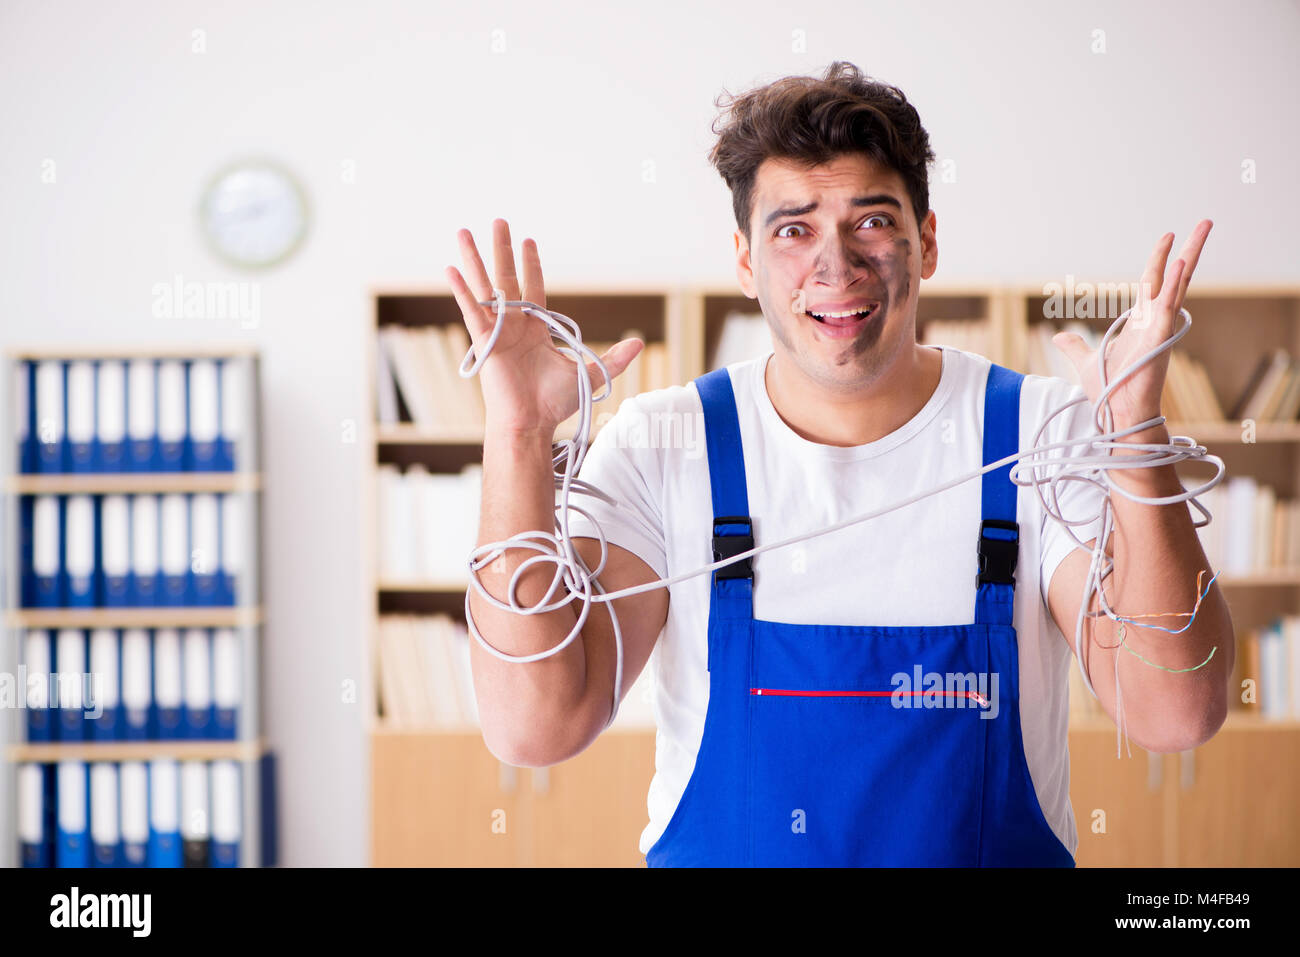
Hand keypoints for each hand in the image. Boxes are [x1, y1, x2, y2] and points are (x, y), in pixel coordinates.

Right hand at [445, 219, 643, 435]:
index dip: (531, 263)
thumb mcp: (590, 374)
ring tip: (463, 232)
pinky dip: (462, 290)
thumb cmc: (555, 403)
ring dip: (474, 259)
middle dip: (502, 249)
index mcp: (535, 329)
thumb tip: (638, 342)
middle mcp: (514, 324)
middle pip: (506, 277)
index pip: (533, 287)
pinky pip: (471, 311)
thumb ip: (613, 358)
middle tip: (500, 221)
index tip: (529, 241)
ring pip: (485, 287)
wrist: (532, 423)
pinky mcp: (484, 342)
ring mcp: (497, 331)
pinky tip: (450, 269)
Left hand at [1052, 219, 1212, 431]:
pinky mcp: (1158, 338)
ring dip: (1191, 255)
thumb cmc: (1109, 391)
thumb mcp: (1086, 362)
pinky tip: (1180, 262)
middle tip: (1203, 221)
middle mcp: (1154, 321)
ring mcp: (1160, 328)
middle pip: (1174, 276)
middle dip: (1189, 248)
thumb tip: (1061, 335)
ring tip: (1203, 228)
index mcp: (1140, 323)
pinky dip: (1175, 284)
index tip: (1167, 237)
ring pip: (1179, 284)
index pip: (1152, 283)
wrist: (1118, 415)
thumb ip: (1075, 346)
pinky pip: (1168, 306)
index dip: (1159, 259)